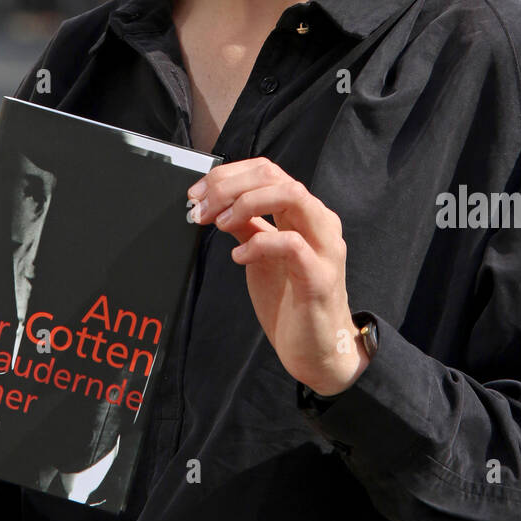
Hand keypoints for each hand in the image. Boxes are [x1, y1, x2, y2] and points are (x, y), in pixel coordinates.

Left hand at [187, 158, 369, 395]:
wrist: (317, 350)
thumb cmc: (291, 301)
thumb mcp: (260, 255)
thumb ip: (246, 225)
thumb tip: (215, 202)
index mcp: (304, 213)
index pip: (267, 170)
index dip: (227, 175)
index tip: (197, 193)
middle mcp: (319, 222)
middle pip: (275, 176)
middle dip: (229, 186)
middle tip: (200, 208)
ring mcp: (323, 247)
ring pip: (291, 196)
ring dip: (246, 203)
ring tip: (220, 224)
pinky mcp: (320, 277)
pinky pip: (291, 244)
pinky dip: (259, 244)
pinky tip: (239, 256)